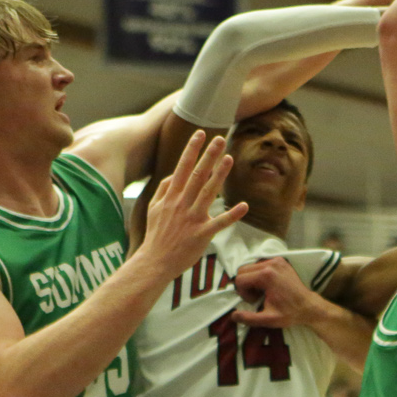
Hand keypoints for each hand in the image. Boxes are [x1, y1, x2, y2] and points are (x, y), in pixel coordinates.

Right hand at [138, 131, 241, 274]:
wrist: (155, 262)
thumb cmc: (156, 235)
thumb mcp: (153, 208)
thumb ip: (163, 189)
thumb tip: (174, 174)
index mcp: (170, 197)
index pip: (181, 167)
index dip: (191, 150)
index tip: (200, 134)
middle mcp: (181, 204)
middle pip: (196, 175)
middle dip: (208, 156)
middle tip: (219, 139)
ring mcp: (192, 219)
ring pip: (208, 192)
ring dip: (219, 175)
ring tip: (229, 158)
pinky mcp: (201, 235)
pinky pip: (219, 223)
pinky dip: (232, 215)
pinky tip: (244, 206)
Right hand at [231, 257, 336, 330]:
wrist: (309, 306)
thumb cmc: (289, 313)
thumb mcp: (268, 319)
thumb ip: (248, 318)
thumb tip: (233, 316)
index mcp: (266, 275)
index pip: (240, 279)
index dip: (243, 292)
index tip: (254, 301)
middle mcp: (270, 263)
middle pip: (243, 270)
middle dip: (245, 284)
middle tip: (257, 297)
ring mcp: (276, 260)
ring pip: (251, 266)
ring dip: (252, 279)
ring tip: (263, 292)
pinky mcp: (281, 261)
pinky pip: (261, 264)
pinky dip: (260, 274)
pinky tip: (268, 286)